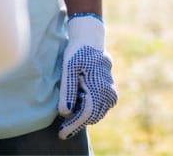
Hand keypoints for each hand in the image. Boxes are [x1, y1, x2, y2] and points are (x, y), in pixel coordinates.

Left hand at [57, 14, 117, 139]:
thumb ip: (67, 91)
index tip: (62, 133)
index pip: (86, 114)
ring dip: (83, 115)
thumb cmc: (78, 52)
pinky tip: (78, 100)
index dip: (73, 125)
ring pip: (96, 114)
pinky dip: (88, 109)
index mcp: (99, 86)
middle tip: (61, 124)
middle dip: (77, 122)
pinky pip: (99, 108)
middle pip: (92, 117)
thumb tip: (65, 112)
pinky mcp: (110, 93)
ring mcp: (111, 93)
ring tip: (70, 105)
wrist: (90, 40)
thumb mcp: (69, 68)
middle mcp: (108, 92)